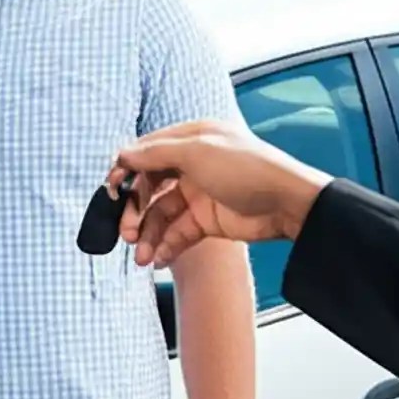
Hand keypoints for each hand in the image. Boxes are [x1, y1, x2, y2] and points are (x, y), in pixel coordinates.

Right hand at [107, 119, 333, 267]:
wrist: (288, 204)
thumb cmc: (248, 168)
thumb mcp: (197, 152)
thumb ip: (156, 154)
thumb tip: (123, 154)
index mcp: (190, 139)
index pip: (147, 153)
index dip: (126, 171)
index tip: (110, 190)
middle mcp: (191, 164)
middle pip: (149, 186)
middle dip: (134, 210)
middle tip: (126, 231)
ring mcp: (198, 193)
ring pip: (161, 214)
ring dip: (148, 234)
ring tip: (141, 254)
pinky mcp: (207, 220)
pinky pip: (178, 233)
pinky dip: (166, 246)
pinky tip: (158, 259)